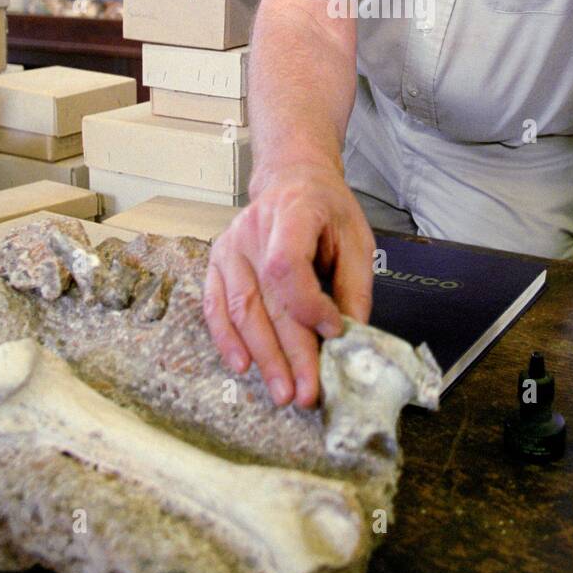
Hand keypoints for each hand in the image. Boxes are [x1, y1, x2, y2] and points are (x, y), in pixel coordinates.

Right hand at [203, 162, 375, 408]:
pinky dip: (227, 339)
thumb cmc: (328, 210)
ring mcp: (229, 246)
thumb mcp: (356, 237)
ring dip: (262, 357)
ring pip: (241, 310)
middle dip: (289, 352)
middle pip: (267, 298)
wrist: (292, 179)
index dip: (308, 306)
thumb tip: (352, 338)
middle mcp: (253, 229)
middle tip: (306, 393)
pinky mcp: (215, 261)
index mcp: (293, 212)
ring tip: (283, 392)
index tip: (334, 332)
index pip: (286, 265)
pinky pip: (215, 307)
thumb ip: (354, 286)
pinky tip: (243, 366)